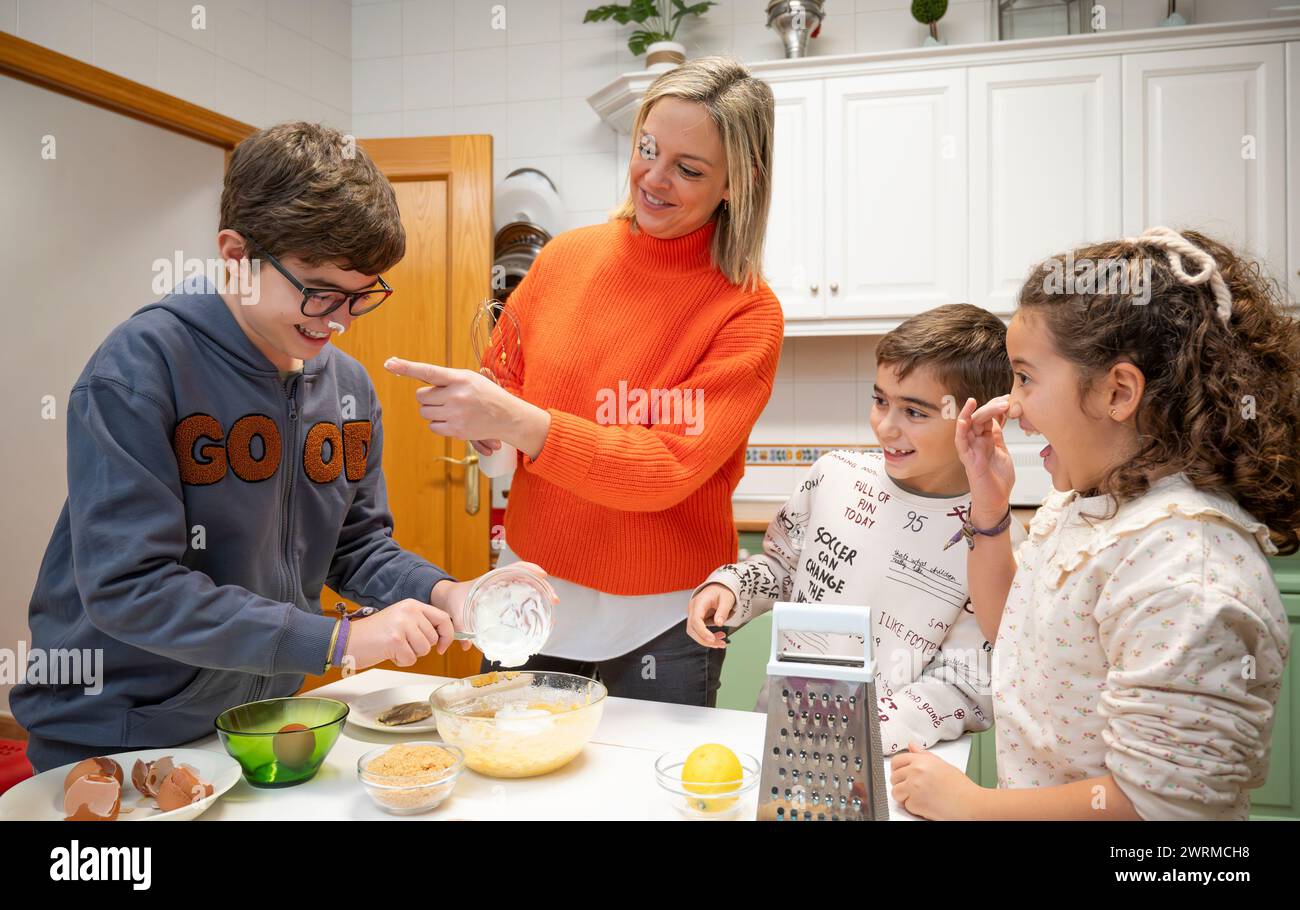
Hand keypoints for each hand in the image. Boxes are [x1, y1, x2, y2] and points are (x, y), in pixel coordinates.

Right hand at [345, 598, 456, 668]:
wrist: (347, 640)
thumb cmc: (374, 634)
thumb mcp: (400, 620)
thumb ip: (420, 624)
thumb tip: (443, 637)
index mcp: (412, 605)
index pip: (443, 618)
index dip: (447, 635)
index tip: (442, 646)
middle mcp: (409, 611)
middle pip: (433, 638)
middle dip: (420, 647)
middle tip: (402, 644)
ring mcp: (402, 625)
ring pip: (424, 650)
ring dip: (410, 654)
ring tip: (394, 647)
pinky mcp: (396, 640)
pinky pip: (411, 659)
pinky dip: (401, 661)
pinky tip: (388, 653)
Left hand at [385, 357, 550, 457]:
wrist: (507, 416)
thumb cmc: (485, 395)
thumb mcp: (469, 379)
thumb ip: (446, 379)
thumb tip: (419, 380)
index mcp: (459, 378)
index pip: (429, 371)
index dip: (407, 367)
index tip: (389, 363)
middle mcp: (456, 395)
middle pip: (421, 396)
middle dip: (428, 398)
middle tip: (444, 399)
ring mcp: (456, 413)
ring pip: (425, 412)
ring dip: (432, 411)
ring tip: (450, 410)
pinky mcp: (456, 430)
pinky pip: (432, 426)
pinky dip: (438, 424)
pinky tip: (453, 420)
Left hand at [431, 561, 556, 647]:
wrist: (447, 597)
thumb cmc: (454, 599)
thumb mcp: (457, 612)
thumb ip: (460, 627)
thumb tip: (467, 645)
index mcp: (491, 579)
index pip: (516, 567)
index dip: (531, 569)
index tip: (543, 575)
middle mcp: (501, 582)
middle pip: (529, 577)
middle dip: (544, 585)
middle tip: (554, 599)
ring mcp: (505, 589)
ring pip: (529, 586)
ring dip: (542, 593)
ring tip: (551, 606)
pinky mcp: (504, 599)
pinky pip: (522, 596)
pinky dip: (533, 601)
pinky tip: (540, 612)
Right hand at [686, 583, 736, 648]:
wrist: (719, 587)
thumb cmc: (722, 591)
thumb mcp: (727, 599)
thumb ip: (723, 611)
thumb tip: (719, 623)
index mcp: (699, 602)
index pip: (696, 620)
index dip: (703, 632)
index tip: (712, 639)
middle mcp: (693, 608)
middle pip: (692, 629)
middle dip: (705, 640)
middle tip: (720, 644)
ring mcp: (693, 614)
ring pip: (694, 632)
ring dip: (706, 641)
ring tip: (721, 643)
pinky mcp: (697, 619)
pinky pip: (698, 631)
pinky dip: (707, 638)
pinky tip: (717, 639)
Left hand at [890, 742, 985, 819]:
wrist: (970, 803)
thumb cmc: (960, 786)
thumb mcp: (941, 764)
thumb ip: (923, 755)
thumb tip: (911, 746)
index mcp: (922, 760)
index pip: (897, 761)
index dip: (897, 769)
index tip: (901, 775)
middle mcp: (916, 771)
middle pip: (893, 777)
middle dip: (901, 784)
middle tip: (913, 789)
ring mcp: (914, 787)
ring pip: (895, 792)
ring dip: (904, 797)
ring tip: (919, 797)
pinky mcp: (915, 802)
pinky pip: (905, 806)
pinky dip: (913, 808)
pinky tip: (926, 804)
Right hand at [954, 396, 1015, 522]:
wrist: (996, 501)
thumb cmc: (998, 480)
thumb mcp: (1003, 451)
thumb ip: (999, 436)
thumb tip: (1001, 419)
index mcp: (987, 440)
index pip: (988, 417)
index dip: (996, 407)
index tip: (1008, 398)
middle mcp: (977, 442)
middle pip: (979, 418)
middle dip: (991, 407)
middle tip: (1005, 401)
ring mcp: (971, 450)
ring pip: (968, 426)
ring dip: (976, 413)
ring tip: (987, 404)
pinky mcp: (968, 460)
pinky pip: (961, 444)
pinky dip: (960, 431)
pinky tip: (963, 421)